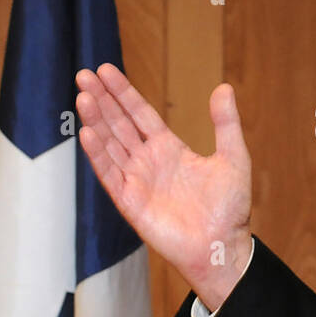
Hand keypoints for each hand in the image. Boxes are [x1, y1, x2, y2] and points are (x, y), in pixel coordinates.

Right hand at [75, 63, 252, 309]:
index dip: (123, 92)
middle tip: (83, 75)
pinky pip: (110, 174)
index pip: (139, 114)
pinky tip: (87, 132)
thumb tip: (223, 87)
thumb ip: (226, 123)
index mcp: (169, 148)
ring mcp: (137, 180)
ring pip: (110, 145)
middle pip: (119, 124)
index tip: (104, 70)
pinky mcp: (130, 202)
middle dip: (102, 100)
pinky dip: (98, 154)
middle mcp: (149, 161)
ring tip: (82, 97)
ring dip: (96, 121)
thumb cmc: (228, 209)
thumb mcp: (233, 157)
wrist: (222, 246)